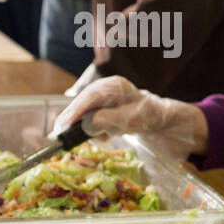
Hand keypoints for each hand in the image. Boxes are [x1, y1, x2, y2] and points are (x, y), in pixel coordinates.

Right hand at [51, 75, 206, 159]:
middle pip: (81, 102)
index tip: (64, 125)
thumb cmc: (151, 116)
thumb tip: (88, 123)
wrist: (162, 118)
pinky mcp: (102, 105)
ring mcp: (103, 96)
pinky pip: (90, 115)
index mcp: (114, 86)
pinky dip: (93, 127)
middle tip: (61, 135)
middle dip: (72, 119)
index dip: (74, 111)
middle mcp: (105, 87)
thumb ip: (111, 120)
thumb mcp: (134, 119)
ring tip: (97, 138)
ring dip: (84, 125)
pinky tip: (103, 136)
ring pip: (84, 110)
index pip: (89, 97)